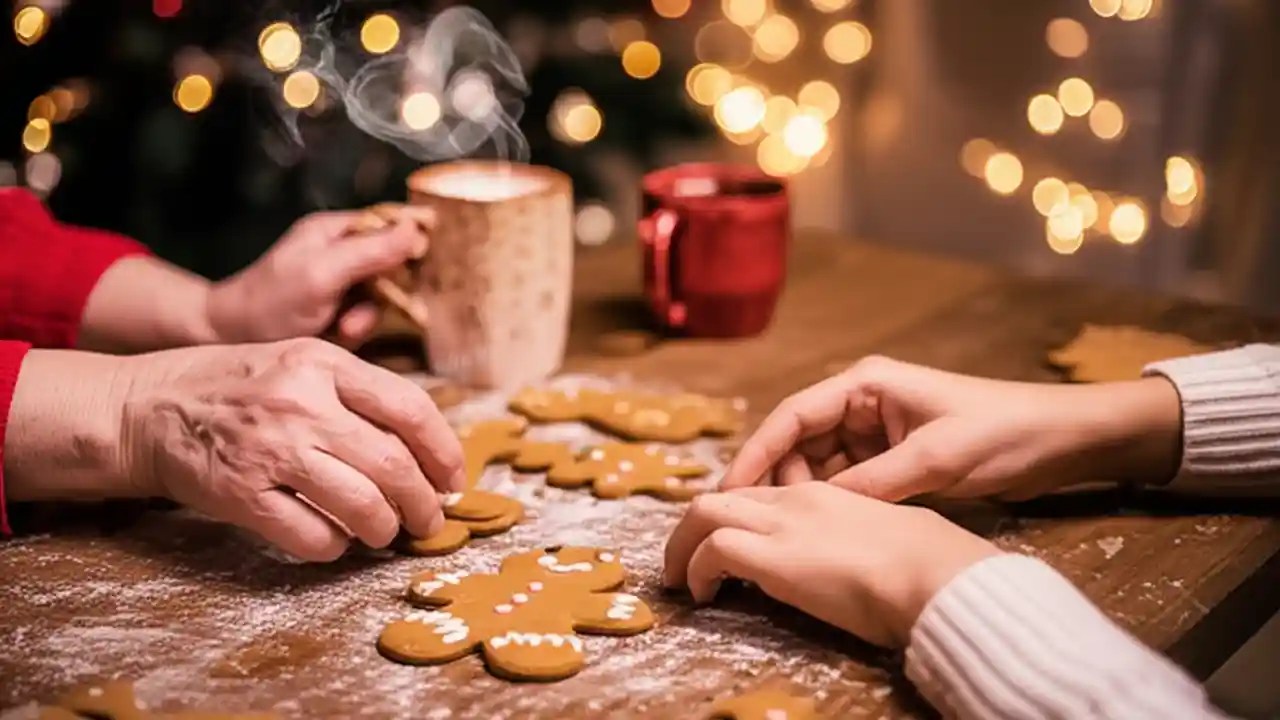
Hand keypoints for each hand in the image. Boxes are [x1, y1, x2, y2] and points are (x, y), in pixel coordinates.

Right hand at [117, 338, 463, 559]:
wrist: (147, 406)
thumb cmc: (236, 386)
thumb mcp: (299, 362)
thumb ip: (356, 394)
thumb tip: (424, 449)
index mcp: (324, 363)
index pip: (410, 409)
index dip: (444, 452)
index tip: (453, 479)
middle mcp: (301, 403)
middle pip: (393, 465)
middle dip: (423, 504)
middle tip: (428, 520)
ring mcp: (270, 450)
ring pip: (362, 505)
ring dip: (385, 529)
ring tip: (384, 532)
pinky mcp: (241, 494)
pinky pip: (313, 536)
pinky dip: (335, 547)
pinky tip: (335, 539)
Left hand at [206, 210, 429, 346]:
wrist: (225, 341)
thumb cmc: (271, 302)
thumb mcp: (324, 273)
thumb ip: (370, 252)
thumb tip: (417, 230)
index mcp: (335, 230)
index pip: (390, 225)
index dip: (409, 246)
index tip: (416, 274)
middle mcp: (339, 252)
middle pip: (391, 266)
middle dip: (381, 296)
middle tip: (356, 317)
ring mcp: (337, 283)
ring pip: (379, 298)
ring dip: (365, 319)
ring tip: (340, 331)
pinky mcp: (333, 312)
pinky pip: (363, 319)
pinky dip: (353, 332)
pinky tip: (334, 338)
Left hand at [663, 483, 998, 646]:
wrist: (933, 574)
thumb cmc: (928, 566)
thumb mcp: (887, 540)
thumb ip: (855, 541)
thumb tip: (844, 564)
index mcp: (826, 495)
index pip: (763, 492)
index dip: (736, 514)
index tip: (724, 541)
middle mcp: (796, 501)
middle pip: (723, 494)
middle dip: (693, 525)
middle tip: (683, 557)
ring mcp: (781, 524)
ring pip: (704, 512)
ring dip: (681, 546)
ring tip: (678, 578)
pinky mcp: (771, 555)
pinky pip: (710, 549)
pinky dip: (694, 570)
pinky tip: (702, 594)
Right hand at [721, 356, 1182, 500]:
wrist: (1061, 439)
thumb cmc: (1002, 433)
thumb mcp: (935, 459)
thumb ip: (873, 482)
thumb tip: (816, 509)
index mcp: (865, 384)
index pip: (793, 415)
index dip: (756, 453)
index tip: (729, 490)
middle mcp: (861, 402)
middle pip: (798, 441)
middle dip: (777, 479)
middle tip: (762, 522)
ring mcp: (875, 430)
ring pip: (818, 464)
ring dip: (804, 493)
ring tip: (790, 530)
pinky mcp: (891, 456)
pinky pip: (846, 479)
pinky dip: (832, 500)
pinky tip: (823, 526)